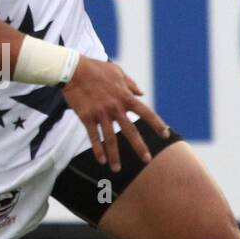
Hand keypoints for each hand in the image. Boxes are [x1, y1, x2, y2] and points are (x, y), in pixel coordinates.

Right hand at [62, 56, 169, 170]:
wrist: (73, 70)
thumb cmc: (96, 69)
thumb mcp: (118, 72)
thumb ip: (131, 84)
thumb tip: (142, 93)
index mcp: (125, 97)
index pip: (146, 113)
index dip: (157, 124)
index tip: (166, 134)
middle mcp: (115, 107)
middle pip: (130, 131)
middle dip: (139, 147)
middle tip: (147, 160)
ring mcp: (101, 113)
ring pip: (110, 139)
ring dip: (114, 156)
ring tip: (117, 169)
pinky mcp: (86, 117)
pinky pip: (93, 137)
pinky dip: (97, 149)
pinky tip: (101, 160)